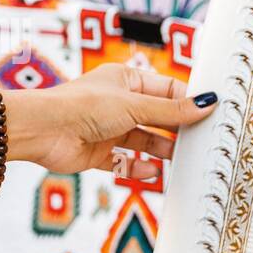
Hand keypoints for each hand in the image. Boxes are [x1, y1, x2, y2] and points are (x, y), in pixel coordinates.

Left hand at [2, 64, 216, 177]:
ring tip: (182, 158)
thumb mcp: (135, 105)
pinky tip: (153, 171)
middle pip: (158, 117)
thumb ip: (172, 110)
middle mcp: (118, 103)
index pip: (166, 89)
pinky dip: (139, 167)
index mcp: (126, 80)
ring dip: (161, 150)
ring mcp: (109, 129)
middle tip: (202, 139)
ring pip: (144, 140)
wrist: (42, 131)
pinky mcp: (99, 153)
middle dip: (177, 128)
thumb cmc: (82, 106)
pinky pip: (125, 161)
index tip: (210, 112)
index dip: (187, 100)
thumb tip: (206, 104)